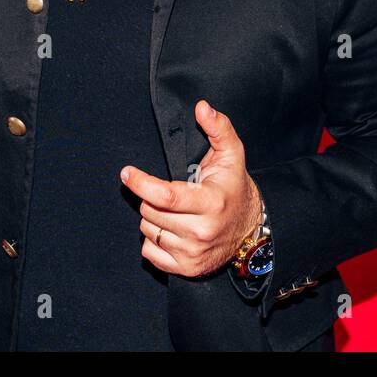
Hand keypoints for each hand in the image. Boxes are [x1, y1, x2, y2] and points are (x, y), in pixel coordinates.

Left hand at [121, 99, 262, 277]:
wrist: (250, 229)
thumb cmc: (234, 188)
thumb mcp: (231, 154)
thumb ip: (218, 127)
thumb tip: (202, 107)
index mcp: (211, 203)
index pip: (164, 196)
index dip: (140, 183)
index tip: (126, 172)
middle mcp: (202, 231)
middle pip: (151, 211)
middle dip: (152, 198)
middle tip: (170, 193)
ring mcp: (193, 253)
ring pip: (147, 229)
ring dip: (153, 218)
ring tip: (175, 212)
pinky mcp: (186, 269)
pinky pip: (148, 251)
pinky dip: (154, 239)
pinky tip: (172, 230)